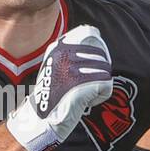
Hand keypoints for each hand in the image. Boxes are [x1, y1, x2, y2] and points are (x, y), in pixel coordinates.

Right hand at [6, 23, 112, 150]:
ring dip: (99, 84)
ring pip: (106, 70)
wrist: (42, 118)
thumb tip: (96, 44)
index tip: (94, 60)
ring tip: (85, 93)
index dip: (98, 46)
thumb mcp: (54, 65)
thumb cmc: (51, 94)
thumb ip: (70, 53)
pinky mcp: (85, 83)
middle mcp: (66, 55)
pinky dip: (100, 96)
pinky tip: (86, 102)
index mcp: (58, 47)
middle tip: (89, 83)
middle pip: (101, 54)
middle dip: (100, 69)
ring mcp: (75, 68)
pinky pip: (107, 85)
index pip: (90, 32)